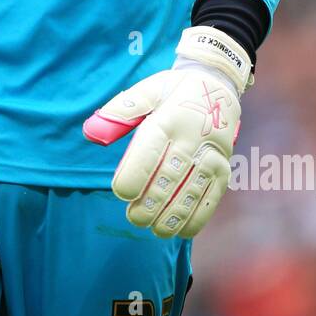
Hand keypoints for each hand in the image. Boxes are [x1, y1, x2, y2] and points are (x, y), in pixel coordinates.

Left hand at [83, 26, 252, 237]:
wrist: (218, 84)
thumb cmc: (173, 91)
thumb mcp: (147, 90)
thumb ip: (120, 111)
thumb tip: (91, 132)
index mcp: (169, 118)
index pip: (151, 150)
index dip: (136, 174)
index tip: (122, 192)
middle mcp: (193, 137)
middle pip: (171, 175)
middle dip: (152, 202)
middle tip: (134, 218)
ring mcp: (211, 154)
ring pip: (192, 189)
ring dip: (174, 214)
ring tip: (155, 229)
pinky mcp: (224, 166)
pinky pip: (213, 195)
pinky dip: (198, 215)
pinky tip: (182, 230)